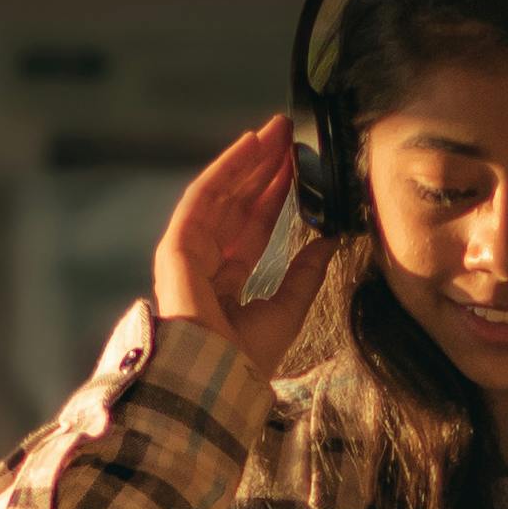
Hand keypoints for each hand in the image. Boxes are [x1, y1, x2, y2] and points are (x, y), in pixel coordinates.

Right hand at [151, 115, 336, 389]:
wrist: (216, 378)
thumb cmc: (246, 358)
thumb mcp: (289, 309)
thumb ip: (307, 274)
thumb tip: (331, 240)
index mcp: (227, 283)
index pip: (253, 227)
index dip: (275, 195)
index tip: (295, 166)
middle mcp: (205, 264)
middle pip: (236, 204)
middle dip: (262, 168)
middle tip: (287, 134)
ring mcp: (188, 254)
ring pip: (221, 194)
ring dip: (247, 160)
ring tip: (274, 130)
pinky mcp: (177, 246)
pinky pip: (203, 197)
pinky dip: (226, 169)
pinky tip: (249, 146)